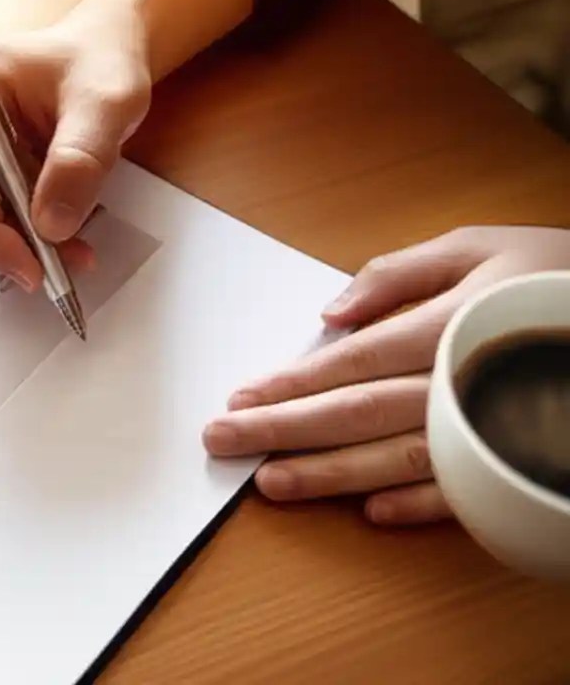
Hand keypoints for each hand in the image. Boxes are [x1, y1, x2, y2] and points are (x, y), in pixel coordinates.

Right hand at [0, 12, 151, 291]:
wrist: (105, 52)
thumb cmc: (102, 62)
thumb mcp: (107, 103)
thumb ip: (80, 159)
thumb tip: (51, 226)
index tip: (30, 267)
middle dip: (0, 244)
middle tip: (54, 272)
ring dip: (13, 245)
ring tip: (71, 254)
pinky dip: (20, 236)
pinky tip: (63, 241)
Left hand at [203, 226, 569, 525]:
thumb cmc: (549, 276)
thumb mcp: (478, 247)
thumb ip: (399, 275)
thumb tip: (330, 314)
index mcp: (452, 322)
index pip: (353, 361)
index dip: (292, 382)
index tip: (239, 397)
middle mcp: (466, 377)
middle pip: (359, 411)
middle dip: (284, 428)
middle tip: (222, 439)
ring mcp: (495, 425)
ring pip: (400, 457)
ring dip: (332, 474)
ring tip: (271, 483)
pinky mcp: (520, 459)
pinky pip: (468, 491)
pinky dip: (420, 505)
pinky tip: (369, 512)